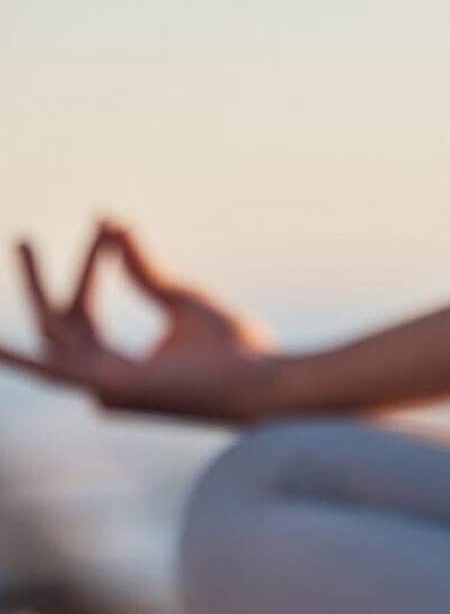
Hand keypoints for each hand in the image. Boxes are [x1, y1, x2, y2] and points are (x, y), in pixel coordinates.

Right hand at [0, 221, 275, 421]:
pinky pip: (58, 373)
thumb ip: (145, 269)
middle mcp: (104, 379)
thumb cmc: (234, 348)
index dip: (90, 264)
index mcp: (119, 362)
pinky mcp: (113, 390)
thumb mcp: (182, 297)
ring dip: (37, 287)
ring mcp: (105, 388)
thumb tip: (115, 223)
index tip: (105, 226)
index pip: (85, 309)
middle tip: (22, 238)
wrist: (262, 377)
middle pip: (59, 321)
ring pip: (55, 333)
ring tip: (23, 243)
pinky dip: (25, 360)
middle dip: (40, 279)